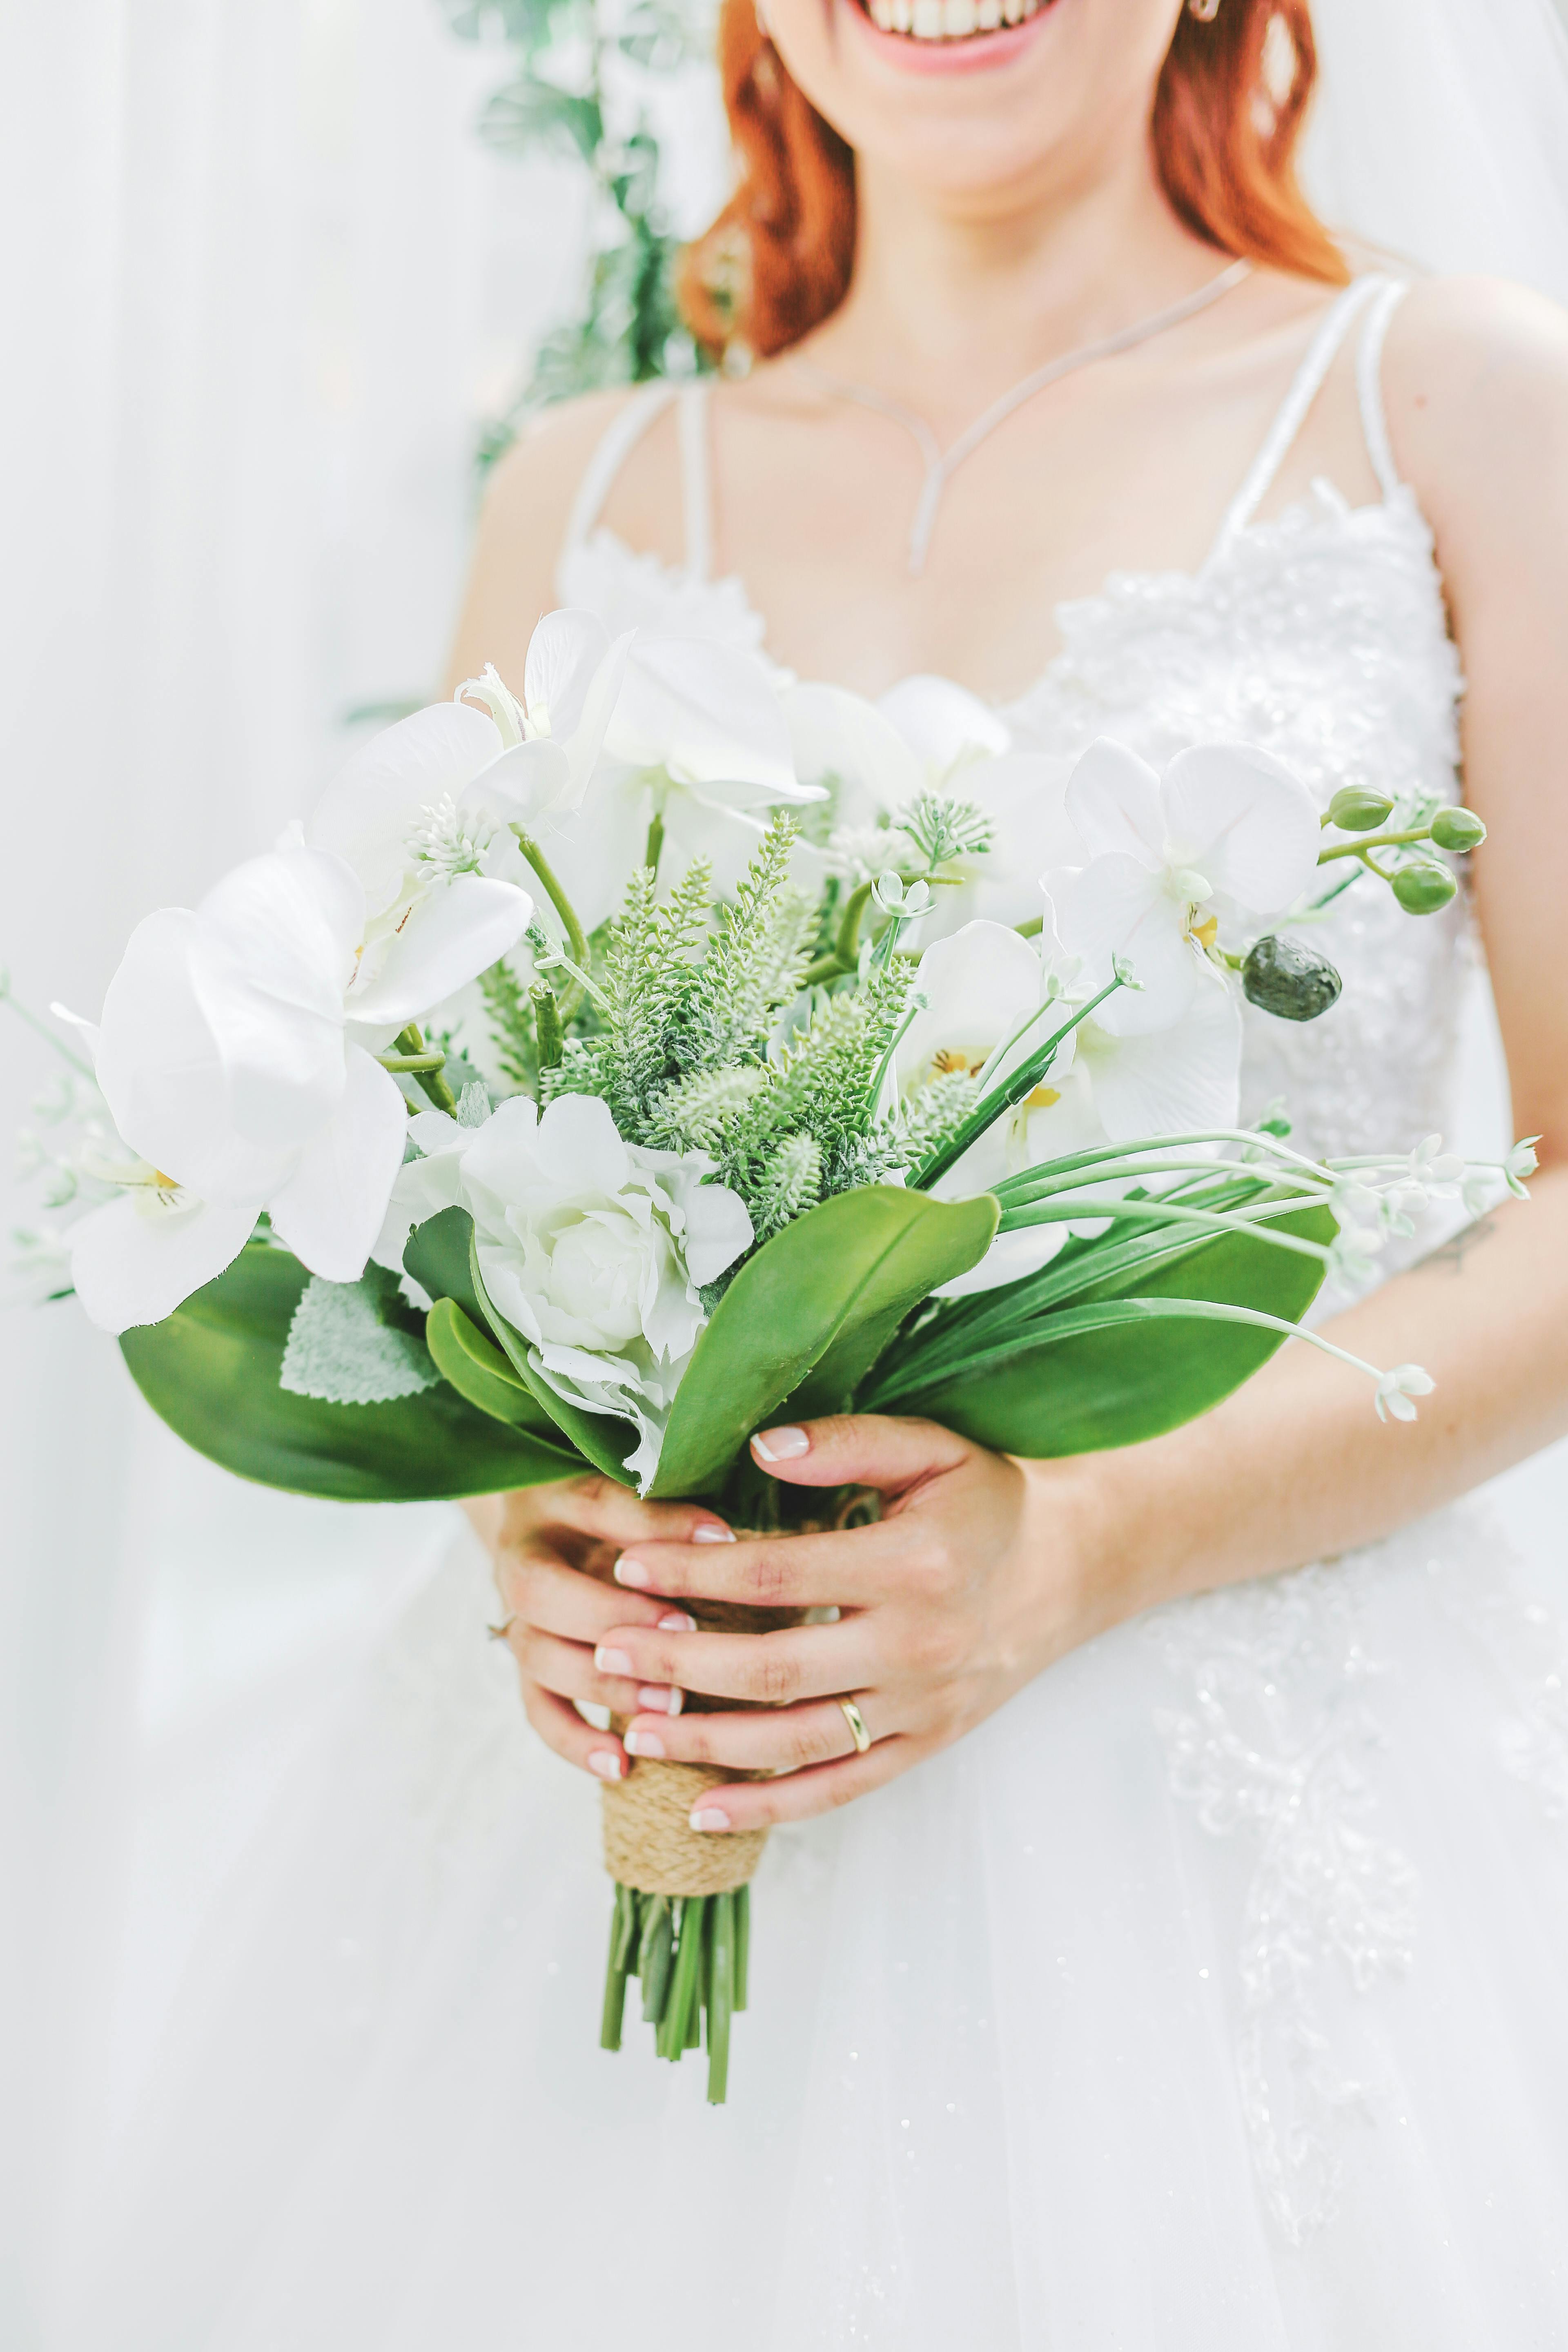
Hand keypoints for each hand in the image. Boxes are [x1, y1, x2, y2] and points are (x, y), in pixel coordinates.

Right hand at [481, 1476, 741, 1784]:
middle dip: (611, 1614)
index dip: (657, 1524)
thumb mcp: (646, 1489)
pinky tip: (620, 1765)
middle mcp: (524, 1557)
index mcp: (557, 1499)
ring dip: (602, 1682)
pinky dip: (575, 1741)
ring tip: (669, 1700)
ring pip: (537, 1655)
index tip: (723, 1539)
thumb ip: (678, 1508)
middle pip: (541, 1590)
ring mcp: (519, 1618)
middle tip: (682, 1629)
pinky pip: (538, 1711)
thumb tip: (730, 1541)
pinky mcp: (528, 1669)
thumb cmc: (627, 1510)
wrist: (562, 1531)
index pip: (598, 1506)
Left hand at [595, 1415, 1118, 1833]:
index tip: (629, 1564)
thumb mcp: (930, 1448)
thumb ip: (845, 1443)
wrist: (1069, 1569)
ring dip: (706, 1741)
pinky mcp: (925, 1746)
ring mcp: (921, 1707)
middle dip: (678, 1663)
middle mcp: (917, 1645)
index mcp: (912, 1563)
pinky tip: (700, 1809)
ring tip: (632, 1728)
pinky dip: (767, 1808)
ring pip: (794, 1740)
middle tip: (606, 1652)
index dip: (696, 1571)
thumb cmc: (986, 1502)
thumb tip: (758, 1448)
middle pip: (773, 1667)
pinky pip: (837, 1788)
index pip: (777, 1573)